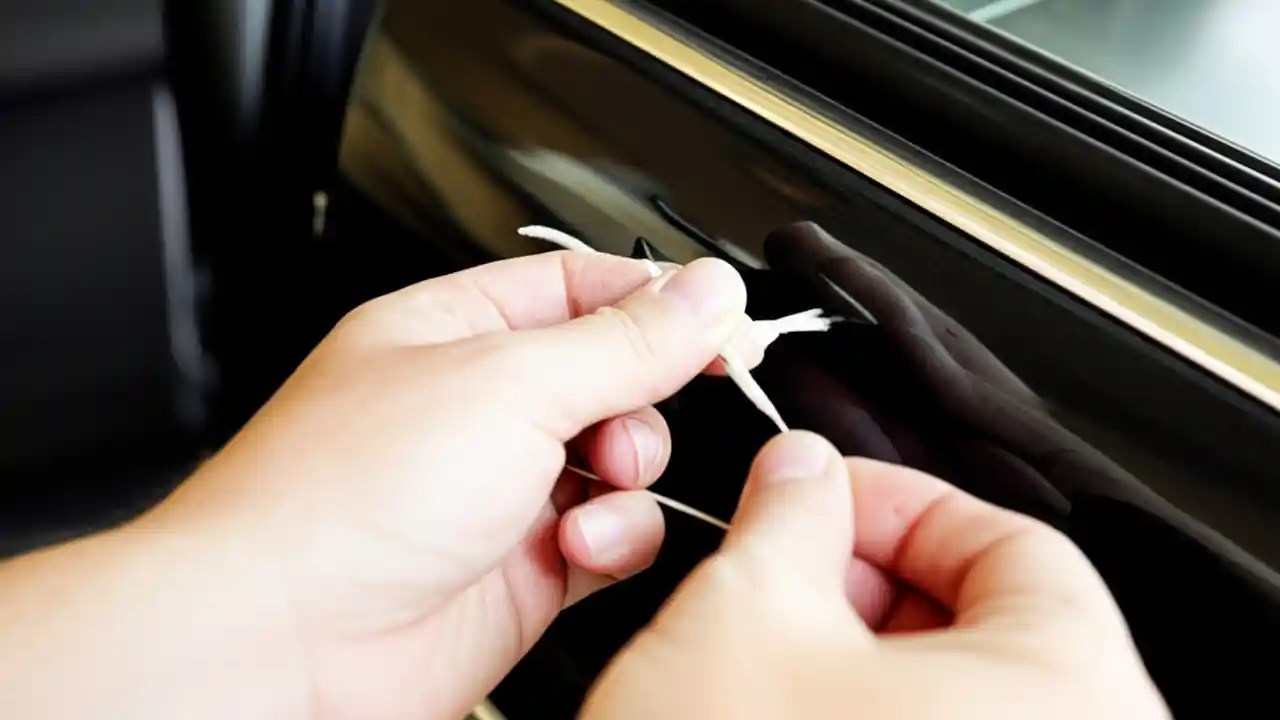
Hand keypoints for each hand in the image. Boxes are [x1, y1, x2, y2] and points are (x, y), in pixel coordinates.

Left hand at [140, 252, 750, 717]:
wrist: (287, 643)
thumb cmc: (341, 498)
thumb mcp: (507, 383)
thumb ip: (624, 341)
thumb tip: (706, 293)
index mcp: (458, 330)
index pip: (582, 288)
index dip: (656, 300)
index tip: (719, 322)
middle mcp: (480, 406)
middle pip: (614, 376)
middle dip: (642, 398)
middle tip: (633, 413)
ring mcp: (504, 488)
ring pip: (623, 461)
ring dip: (629, 474)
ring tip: (594, 484)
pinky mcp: (527, 567)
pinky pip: (613, 535)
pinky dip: (614, 538)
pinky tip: (580, 544)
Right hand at [582, 432, 1169, 718]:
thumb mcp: (742, 618)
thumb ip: (786, 517)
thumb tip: (802, 474)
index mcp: (1066, 697)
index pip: (1012, 543)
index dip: (898, 501)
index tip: (822, 499)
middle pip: (984, 625)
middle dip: (862, 584)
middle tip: (777, 575)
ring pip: (946, 702)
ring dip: (851, 662)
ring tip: (765, 659)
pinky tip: (784, 719)